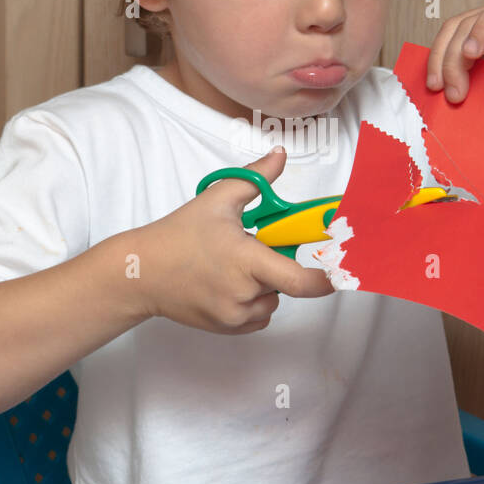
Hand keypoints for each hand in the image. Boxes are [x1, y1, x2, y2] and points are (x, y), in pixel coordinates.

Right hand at [135, 147, 334, 333]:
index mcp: (246, 261)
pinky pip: (258, 317)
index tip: (340, 273)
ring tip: (232, 268)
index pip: (300, 281)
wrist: (143, 273)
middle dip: (276, 266)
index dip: (326, 281)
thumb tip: (281, 155)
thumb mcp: (217, 199)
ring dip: (264, 287)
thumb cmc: (178, 235)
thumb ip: (255, 178)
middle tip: (250, 250)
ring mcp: (234, 316)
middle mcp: (243, 294)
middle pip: (285, 285)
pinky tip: (227, 285)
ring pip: (272, 301)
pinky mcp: (227, 328)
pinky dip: (252, 303)